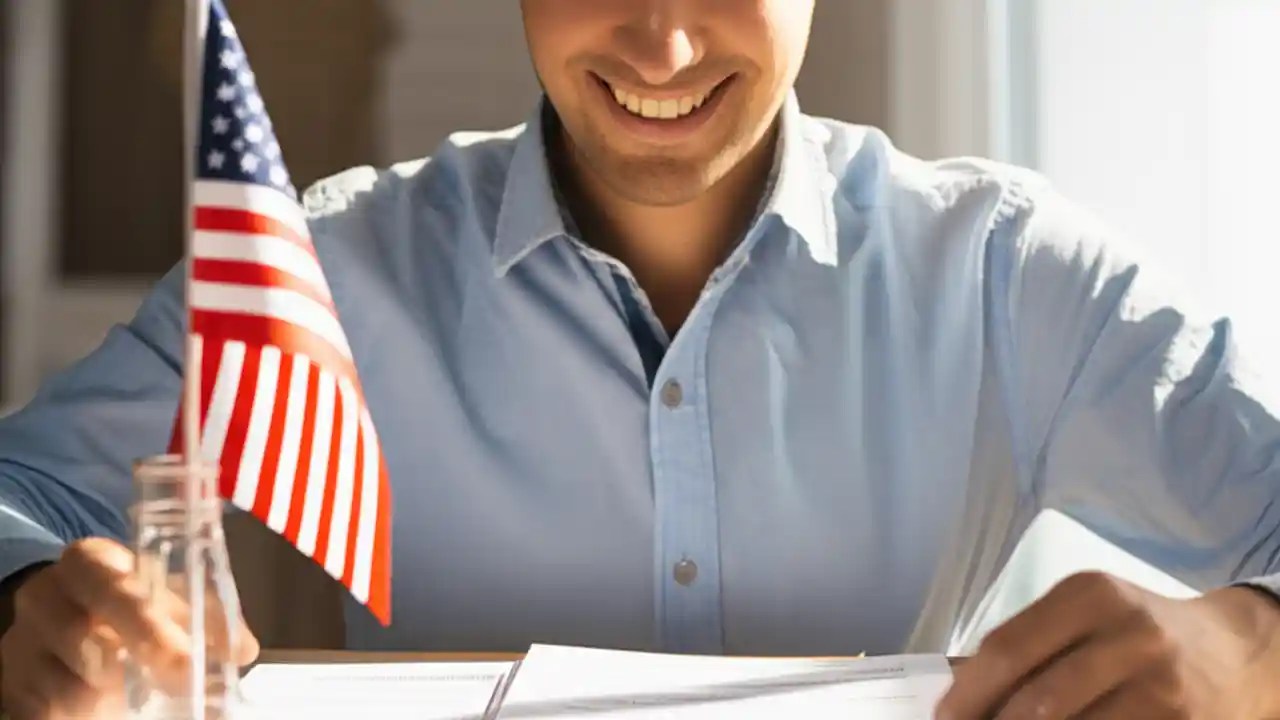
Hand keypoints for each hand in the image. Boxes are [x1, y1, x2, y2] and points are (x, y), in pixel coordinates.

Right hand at [0, 537, 258, 718]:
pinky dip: (86, 719)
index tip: (185, 660)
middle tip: (182, 683)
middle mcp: (45, 597)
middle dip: (136, 668)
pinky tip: (111, 714)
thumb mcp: (168, 595)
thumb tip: (242, 651)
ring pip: (67, 686)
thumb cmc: (129, 601)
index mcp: (88, 562)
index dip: (146, 625)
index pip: (107, 584)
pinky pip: (47, 714)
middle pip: (84, 638)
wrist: (63, 615)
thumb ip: (209, 618)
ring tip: (140, 700)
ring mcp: (21, 645)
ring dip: (112, 702)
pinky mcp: (14, 688)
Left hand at [936, 571, 1279, 718]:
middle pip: (1038, 700)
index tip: (943, 717)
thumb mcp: (1085, 617)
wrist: (1235, 651)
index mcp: (1089, 596)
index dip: (969, 693)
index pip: (1008, 648)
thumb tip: (958, 685)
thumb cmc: (1137, 633)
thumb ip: (1027, 644)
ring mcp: (1161, 684)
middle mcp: (1128, 634)